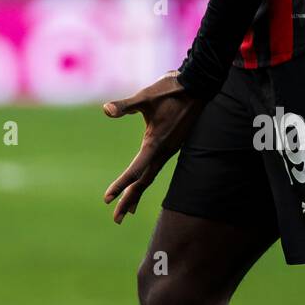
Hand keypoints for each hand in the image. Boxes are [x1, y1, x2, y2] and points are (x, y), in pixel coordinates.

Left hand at [102, 70, 204, 223]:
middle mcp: (164, 151)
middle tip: (116, 219)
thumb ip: (125, 105)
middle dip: (129, 200)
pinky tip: (143, 180)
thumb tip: (105, 109)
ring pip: (151, 176)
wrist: (198, 85)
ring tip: (127, 209)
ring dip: (138, 192)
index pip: (135, 171)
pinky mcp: (173, 144)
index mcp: (155, 143)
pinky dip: (147, 179)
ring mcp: (170, 149)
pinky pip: (157, 168)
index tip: (107, 199)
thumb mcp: (145, 96)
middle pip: (143, 181)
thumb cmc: (170, 89)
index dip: (121, 185)